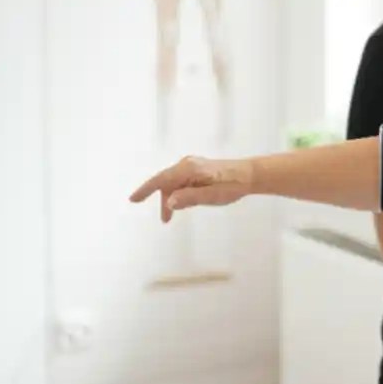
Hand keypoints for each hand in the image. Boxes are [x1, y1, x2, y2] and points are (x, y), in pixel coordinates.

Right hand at [129, 155, 254, 221]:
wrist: (249, 175)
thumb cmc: (232, 186)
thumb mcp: (212, 196)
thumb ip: (190, 198)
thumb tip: (169, 202)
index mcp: (189, 168)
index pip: (161, 180)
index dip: (145, 190)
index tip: (132, 200)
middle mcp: (188, 163)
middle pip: (165, 183)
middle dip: (162, 201)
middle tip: (165, 220)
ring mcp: (192, 165)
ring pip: (172, 183)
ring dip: (171, 199)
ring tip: (171, 216)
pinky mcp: (196, 169)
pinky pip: (180, 182)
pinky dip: (178, 193)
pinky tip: (182, 203)